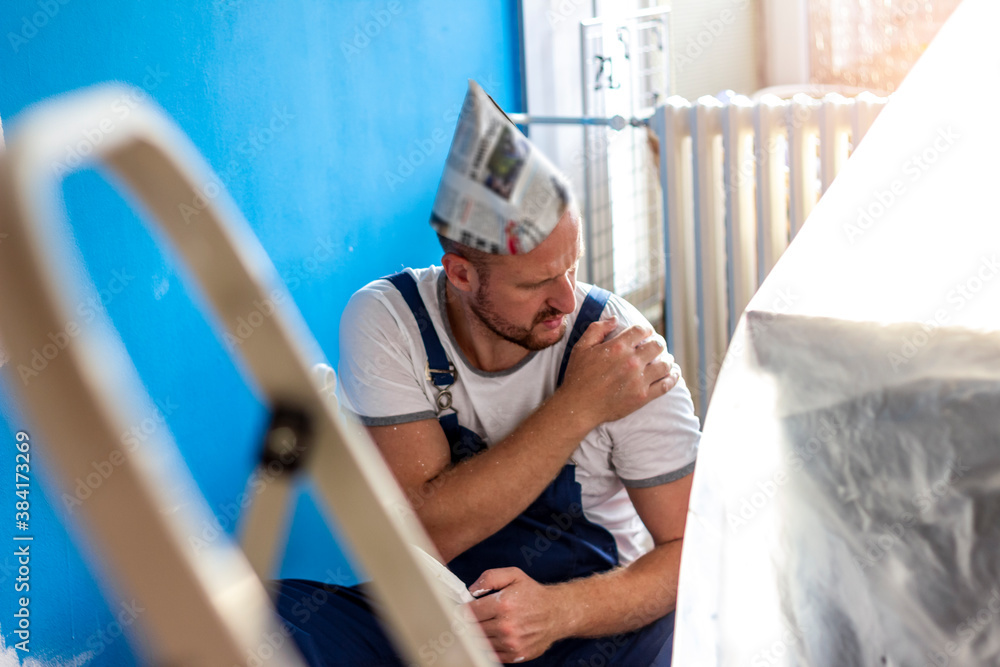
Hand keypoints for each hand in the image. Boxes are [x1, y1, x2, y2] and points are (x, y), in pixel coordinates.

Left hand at [467, 567, 567, 663]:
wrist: (556, 613)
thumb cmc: (533, 594)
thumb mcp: (513, 575)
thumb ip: (490, 578)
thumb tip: (471, 590)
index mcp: (503, 605)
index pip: (469, 612)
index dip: (462, 610)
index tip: (462, 609)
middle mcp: (507, 626)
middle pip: (472, 629)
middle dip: (469, 622)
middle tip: (472, 617)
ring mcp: (511, 643)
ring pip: (479, 642)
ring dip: (478, 635)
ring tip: (484, 626)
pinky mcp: (516, 655)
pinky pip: (491, 653)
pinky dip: (489, 646)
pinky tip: (494, 636)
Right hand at [559, 317, 679, 425]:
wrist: (578, 406)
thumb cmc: (578, 376)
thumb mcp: (581, 347)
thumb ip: (597, 329)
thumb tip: (614, 318)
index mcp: (618, 348)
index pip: (642, 330)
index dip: (646, 329)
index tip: (646, 333)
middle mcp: (631, 362)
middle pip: (657, 345)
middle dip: (658, 342)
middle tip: (657, 345)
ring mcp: (639, 381)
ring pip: (665, 364)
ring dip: (667, 359)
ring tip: (666, 358)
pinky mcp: (643, 397)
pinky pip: (666, 385)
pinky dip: (673, 377)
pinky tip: (674, 373)